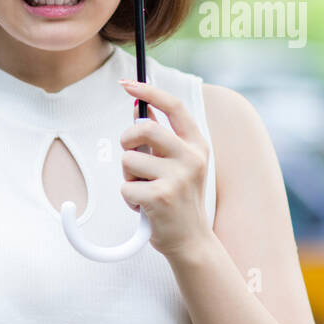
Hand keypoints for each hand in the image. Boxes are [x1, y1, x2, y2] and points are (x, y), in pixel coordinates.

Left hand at [118, 78, 211, 258]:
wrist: (191, 240)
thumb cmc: (178, 198)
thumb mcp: (177, 163)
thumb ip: (160, 137)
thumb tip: (138, 107)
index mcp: (197, 145)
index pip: (174, 106)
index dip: (148, 91)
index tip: (126, 83)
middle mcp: (192, 157)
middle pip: (144, 128)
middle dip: (127, 139)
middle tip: (130, 155)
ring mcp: (178, 177)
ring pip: (129, 159)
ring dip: (128, 176)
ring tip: (145, 190)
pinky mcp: (161, 196)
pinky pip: (125, 186)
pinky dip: (128, 198)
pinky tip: (145, 207)